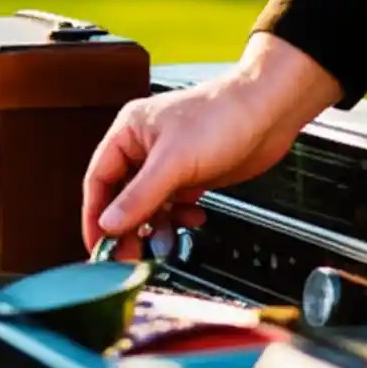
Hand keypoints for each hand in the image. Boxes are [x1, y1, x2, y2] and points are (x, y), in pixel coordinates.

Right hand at [82, 33, 342, 255]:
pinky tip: (192, 221)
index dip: (95, 214)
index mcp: (127, 133)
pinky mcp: (191, 174)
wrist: (271, 111)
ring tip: (161, 246)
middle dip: (126, 226)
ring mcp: (168, 162)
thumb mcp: (174, 162)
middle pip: (121, 196)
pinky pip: (173, 204)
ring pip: (148, 204)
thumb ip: (140, 196)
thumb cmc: (222, 116)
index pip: (98, 179)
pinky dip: (179, 218)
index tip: (99, 245)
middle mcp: (143, 148)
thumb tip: (109, 224)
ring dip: (155, 226)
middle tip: (126, 256)